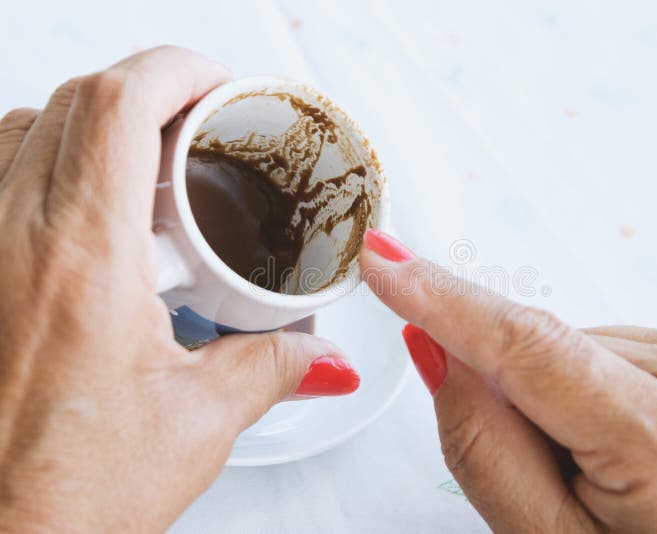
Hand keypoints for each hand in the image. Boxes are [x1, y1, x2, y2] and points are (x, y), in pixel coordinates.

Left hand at [0, 47, 358, 531]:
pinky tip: (89, 207)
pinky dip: (44, 157)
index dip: (176, 69)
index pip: (118, 103)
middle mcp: (12, 239)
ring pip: (24, 127)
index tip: (218, 86)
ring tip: (148, 165)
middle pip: (74, 100)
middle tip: (198, 128)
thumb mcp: (198, 424)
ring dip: (93, 122)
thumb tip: (319, 354)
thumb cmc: (66, 498)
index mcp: (82, 261)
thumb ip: (272, 368)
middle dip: (148, 91)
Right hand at [360, 229, 656, 532]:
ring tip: (609, 479)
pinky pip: (617, 354)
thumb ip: (485, 450)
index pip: (527, 347)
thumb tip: (440, 348)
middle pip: (550, 353)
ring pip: (580, 351)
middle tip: (555, 480)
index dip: (444, 302)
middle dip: (520, 399)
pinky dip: (599, 394)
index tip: (386, 262)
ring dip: (564, 402)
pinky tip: (631, 452)